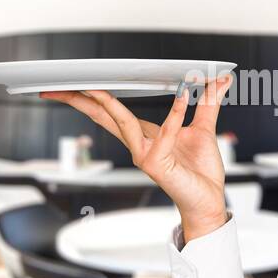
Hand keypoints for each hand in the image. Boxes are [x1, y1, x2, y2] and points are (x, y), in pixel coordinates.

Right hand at [38, 75, 233, 239]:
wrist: (209, 199)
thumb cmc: (201, 170)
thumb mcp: (204, 128)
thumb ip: (208, 102)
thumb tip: (219, 79)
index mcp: (144, 134)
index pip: (111, 112)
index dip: (91, 97)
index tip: (73, 82)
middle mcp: (138, 145)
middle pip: (103, 117)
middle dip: (79, 101)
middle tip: (58, 87)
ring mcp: (144, 156)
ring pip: (122, 123)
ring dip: (108, 104)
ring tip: (96, 87)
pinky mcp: (156, 164)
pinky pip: (164, 134)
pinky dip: (173, 115)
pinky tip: (181, 96)